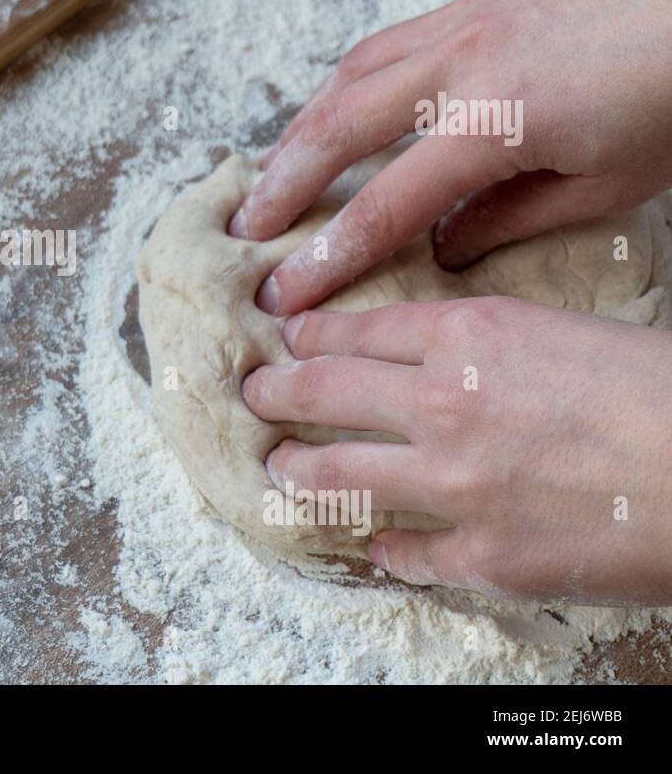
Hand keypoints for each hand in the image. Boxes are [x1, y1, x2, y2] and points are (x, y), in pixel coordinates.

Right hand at [233, 0, 671, 316]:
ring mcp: (467, 18)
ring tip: (276, 172)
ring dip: (303, 127)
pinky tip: (339, 111)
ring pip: (350, 74)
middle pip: (337, 128)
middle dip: (284, 184)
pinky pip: (387, 42)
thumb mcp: (607, 183)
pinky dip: (347, 83)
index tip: (285, 295)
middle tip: (247, 229)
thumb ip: (510, 217)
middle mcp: (464, 60)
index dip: (327, 257)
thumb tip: (441, 245)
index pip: (384, 206)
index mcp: (498, 119)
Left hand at [242, 296, 671, 605]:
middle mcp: (443, 406)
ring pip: (335, 476)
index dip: (310, 333)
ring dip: (297, 469)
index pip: (355, 329)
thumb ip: (487, 346)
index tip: (288, 337)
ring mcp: (452, 487)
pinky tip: (375, 545)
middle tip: (254, 393)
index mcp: (469, 337)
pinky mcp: (481, 556)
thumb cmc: (660, 392)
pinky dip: (385, 547)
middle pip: (322, 392)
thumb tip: (434, 361)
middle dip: (275, 391)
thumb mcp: (564, 334)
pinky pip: (404, 553)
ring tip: (280, 467)